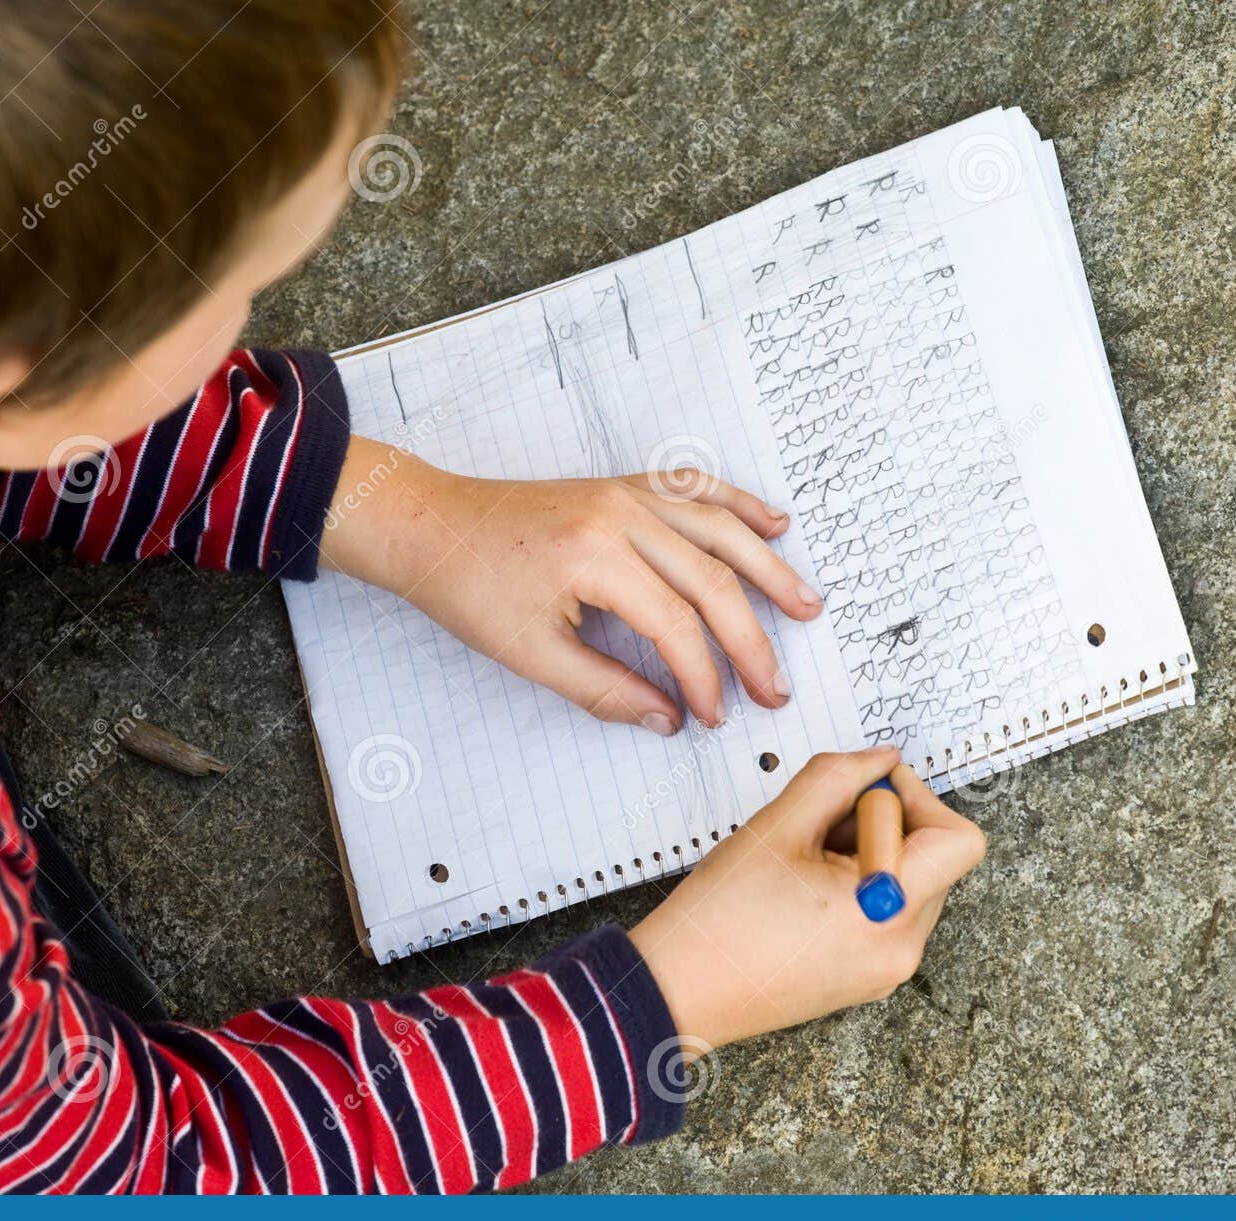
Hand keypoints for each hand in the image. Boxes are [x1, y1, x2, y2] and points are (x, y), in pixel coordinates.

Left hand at [318, 437, 821, 732]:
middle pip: (712, 578)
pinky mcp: (621, 486)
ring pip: (718, 528)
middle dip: (751, 640)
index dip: (705, 677)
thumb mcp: (529, 652)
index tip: (714, 716)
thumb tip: (666, 719)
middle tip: (776, 688)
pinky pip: (694, 489)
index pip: (677, 625)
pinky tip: (773, 523)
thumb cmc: (467, 586)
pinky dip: (737, 505)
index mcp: (595, 556)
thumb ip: (604, 689)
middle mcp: (621, 514)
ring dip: (768, 569)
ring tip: (807, 606)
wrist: (428, 525)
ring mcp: (625, 493)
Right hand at [628, 748, 985, 1052]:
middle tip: (817, 826)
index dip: (919, 799)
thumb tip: (880, 760)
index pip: (960, 840)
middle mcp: (902, 949)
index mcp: (891, 912)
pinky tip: (801, 890)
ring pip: (908, 884)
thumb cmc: (721, 917)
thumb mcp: (779, 826)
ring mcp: (885, 970)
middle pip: (933, 859)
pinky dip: (857, 887)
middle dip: (883, 825)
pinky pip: (885, 914)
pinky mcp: (864, 978)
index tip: (867, 791)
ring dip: (868, 855)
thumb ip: (837, 778)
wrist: (678, 990)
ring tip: (802, 862)